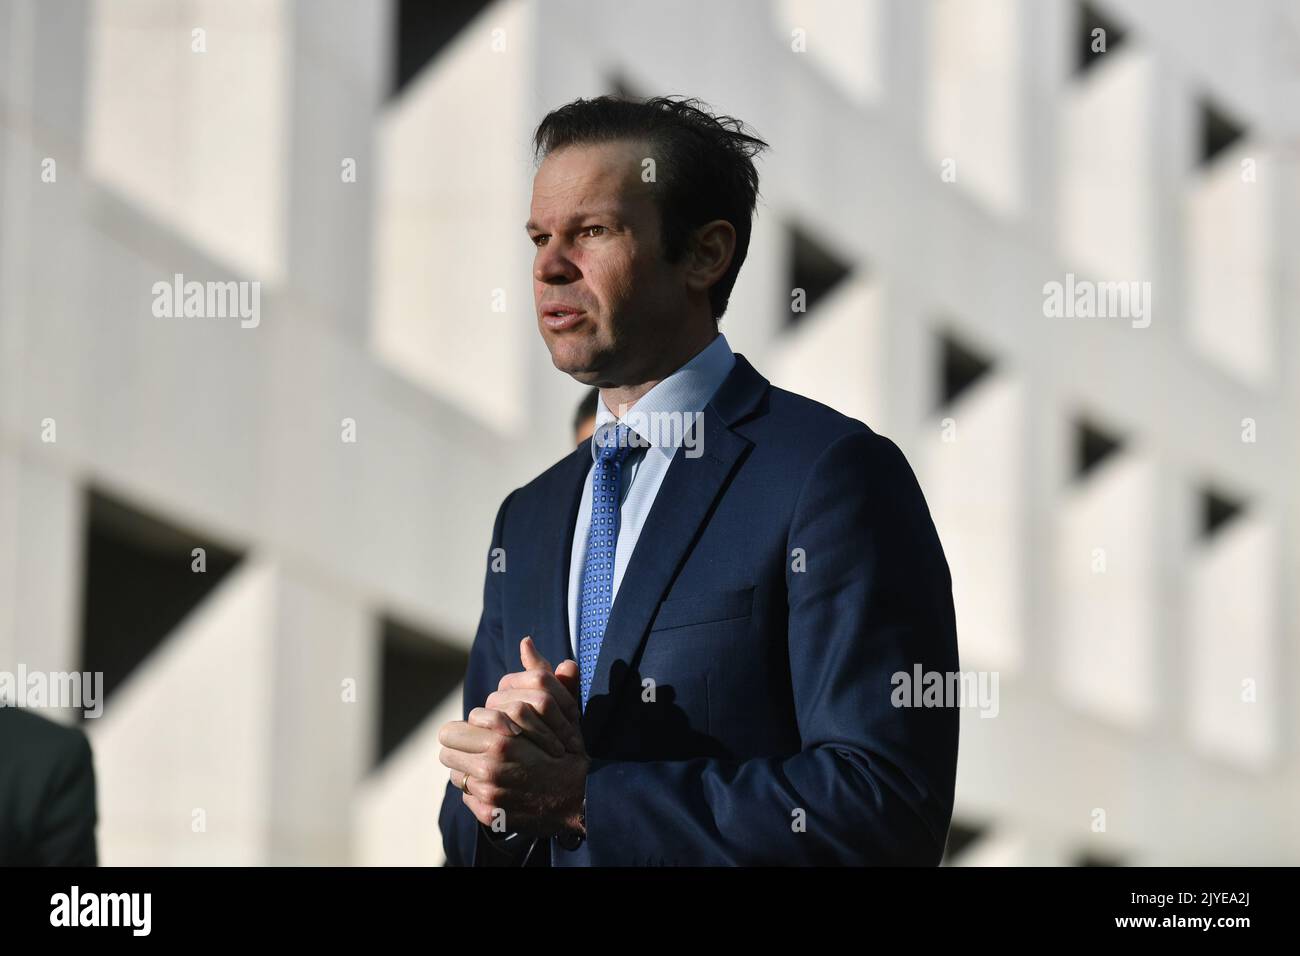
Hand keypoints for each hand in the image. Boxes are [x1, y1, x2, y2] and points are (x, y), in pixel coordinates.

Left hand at [438, 637, 587, 837]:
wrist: (583, 798)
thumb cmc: (569, 750)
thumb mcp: (559, 710)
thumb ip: (540, 674)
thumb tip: (526, 641)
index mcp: (501, 739)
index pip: (451, 730)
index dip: (466, 729)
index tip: (481, 730)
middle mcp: (490, 768)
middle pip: (447, 753)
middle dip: (461, 748)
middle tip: (479, 748)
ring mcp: (488, 794)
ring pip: (456, 776)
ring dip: (469, 769)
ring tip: (490, 767)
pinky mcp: (490, 815)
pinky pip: (468, 797)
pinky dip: (479, 792)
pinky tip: (501, 786)